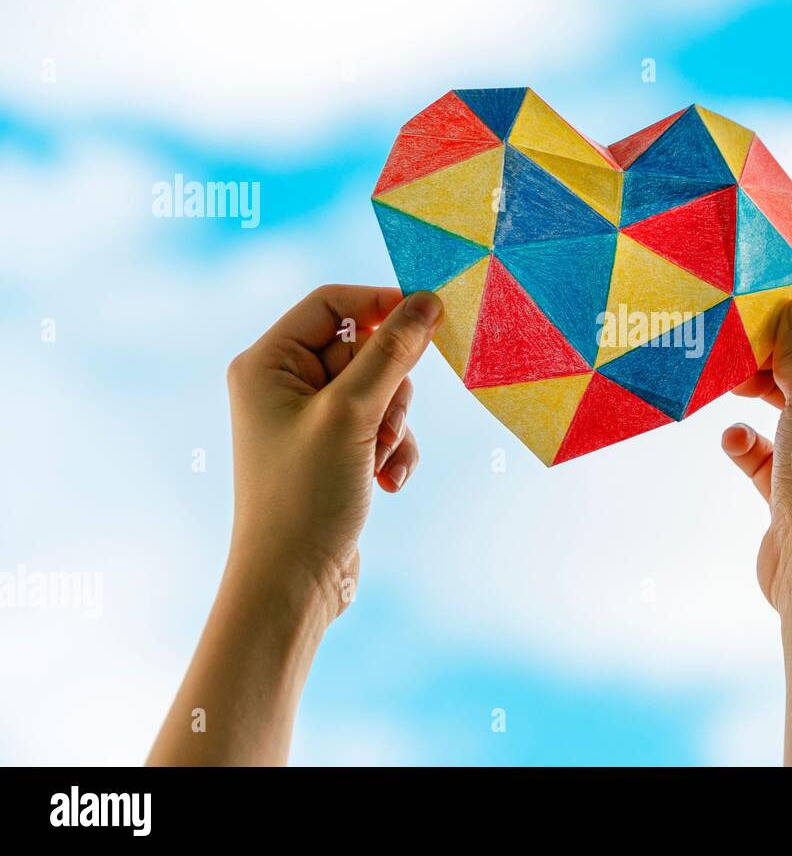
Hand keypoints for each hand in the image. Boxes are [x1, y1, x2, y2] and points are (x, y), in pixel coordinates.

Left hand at [226, 285, 441, 620]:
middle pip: (364, 346)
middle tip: (379, 425)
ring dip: (393, 424)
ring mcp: (310, 419)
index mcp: (267, 363)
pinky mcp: (334, 450)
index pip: (331, 302)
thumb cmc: (305, 496)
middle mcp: (283, 385)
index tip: (430, 315)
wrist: (293, 584)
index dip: (380, 304)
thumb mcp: (353, 415)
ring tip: (376, 460)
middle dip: (388, 387)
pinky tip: (386, 482)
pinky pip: (382, 425)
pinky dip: (393, 449)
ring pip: (381, 389)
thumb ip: (392, 353)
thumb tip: (428, 301)